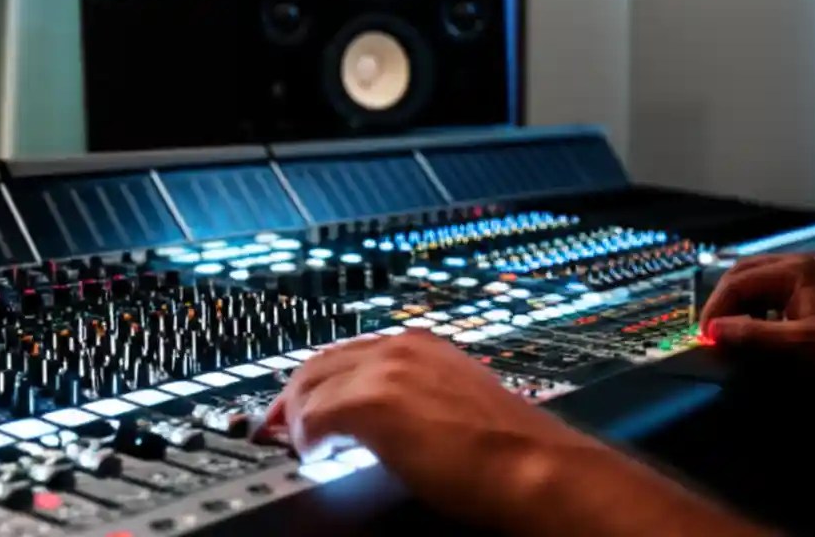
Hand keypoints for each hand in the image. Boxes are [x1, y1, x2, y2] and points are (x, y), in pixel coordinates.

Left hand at [260, 329, 601, 527]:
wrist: (538, 469)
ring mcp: (384, 371)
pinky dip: (307, 441)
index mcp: (421, 345)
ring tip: (300, 451)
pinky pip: (313, 418)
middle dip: (292, 396)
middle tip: (276, 429)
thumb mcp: (458, 404)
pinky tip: (318, 460)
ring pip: (309, 387)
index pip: (347, 353)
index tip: (300, 407)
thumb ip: (417, 400)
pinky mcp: (372, 402)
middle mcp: (400, 348)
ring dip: (298, 421)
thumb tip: (385, 424)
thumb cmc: (514, 451)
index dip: (317, 382)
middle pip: (318, 363)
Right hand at [700, 254, 814, 376]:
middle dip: (722, 302)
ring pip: (754, 281)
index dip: (716, 308)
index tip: (705, 337)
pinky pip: (769, 290)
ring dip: (737, 305)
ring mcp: (805, 276)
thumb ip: (754, 336)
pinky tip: (753, 329)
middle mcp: (798, 265)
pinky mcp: (810, 291)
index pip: (738, 281)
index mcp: (795, 271)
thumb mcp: (801, 346)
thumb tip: (712, 331)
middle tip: (712, 332)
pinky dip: (754, 307)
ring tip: (729, 332)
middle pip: (742, 274)